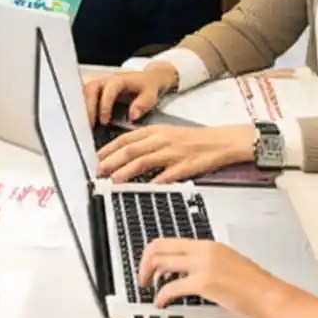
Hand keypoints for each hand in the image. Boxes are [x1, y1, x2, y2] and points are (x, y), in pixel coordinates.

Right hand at [83, 63, 178, 125]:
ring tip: (83, 124)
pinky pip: (84, 95)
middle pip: (91, 89)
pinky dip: (80, 106)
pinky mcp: (96, 90)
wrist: (146, 78)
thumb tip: (132, 115)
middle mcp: (106, 80)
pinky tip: (80, 118)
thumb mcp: (151, 94)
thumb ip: (143, 103)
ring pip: (84, 92)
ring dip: (82, 107)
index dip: (105, 105)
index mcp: (119, 80)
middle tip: (89, 124)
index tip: (105, 120)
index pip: (108, 90)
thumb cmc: (147, 86)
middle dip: (88, 108)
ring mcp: (99, 84)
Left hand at [96, 123, 255, 182]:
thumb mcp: (166, 135)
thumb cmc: (193, 140)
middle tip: (98, 172)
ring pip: (145, 160)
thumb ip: (146, 143)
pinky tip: (149, 186)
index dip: (109, 149)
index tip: (96, 159)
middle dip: (111, 161)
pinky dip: (158, 179)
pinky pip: (170, 173)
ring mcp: (174, 152)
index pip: (126, 139)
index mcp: (155, 131)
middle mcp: (162, 140)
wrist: (220, 141)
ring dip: (127, 171)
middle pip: (131, 150)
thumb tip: (125, 154)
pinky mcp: (187, 165)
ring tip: (114, 180)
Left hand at [139, 238, 292, 317]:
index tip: (149, 266)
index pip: (170, 241)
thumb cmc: (254, 285)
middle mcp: (203, 251)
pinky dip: (161, 296)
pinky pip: (171, 287)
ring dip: (149, 277)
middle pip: (159, 247)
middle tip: (143, 278)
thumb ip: (206, 262)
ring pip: (161, 262)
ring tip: (150, 289)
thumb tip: (186, 270)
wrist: (271, 296)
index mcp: (208, 245)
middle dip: (144, 263)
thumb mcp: (227, 262)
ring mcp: (203, 265)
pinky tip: (161, 302)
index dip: (153, 254)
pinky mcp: (204, 283)